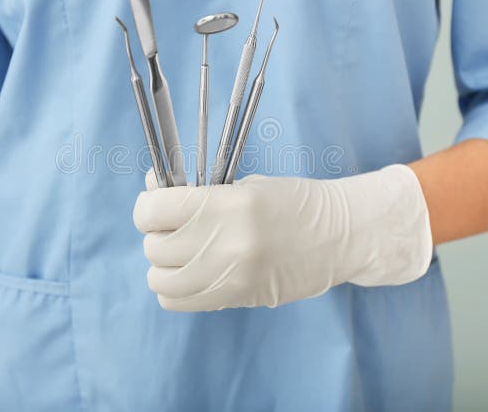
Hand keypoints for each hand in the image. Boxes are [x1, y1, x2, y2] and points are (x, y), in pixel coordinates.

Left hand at [132, 165, 432, 311]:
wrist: (341, 236)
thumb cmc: (295, 202)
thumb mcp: (246, 185)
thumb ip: (197, 192)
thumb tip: (152, 189)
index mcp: (227, 206)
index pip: (154, 211)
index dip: (147, 206)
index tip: (155, 204)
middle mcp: (224, 244)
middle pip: (154, 247)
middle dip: (157, 235)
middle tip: (174, 227)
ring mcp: (229, 277)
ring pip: (160, 280)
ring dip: (164, 265)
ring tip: (184, 252)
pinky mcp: (235, 299)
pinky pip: (177, 301)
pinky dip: (176, 288)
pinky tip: (193, 273)